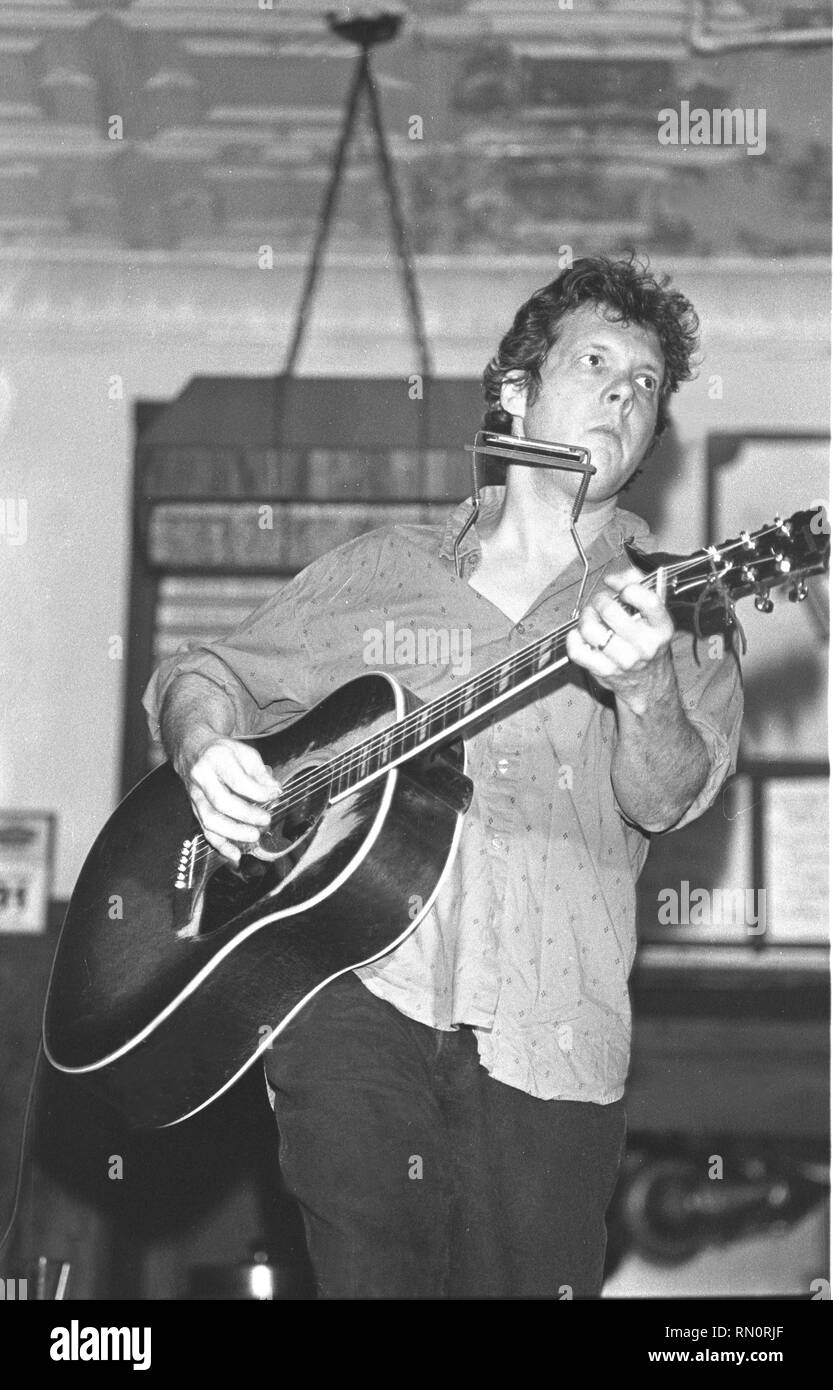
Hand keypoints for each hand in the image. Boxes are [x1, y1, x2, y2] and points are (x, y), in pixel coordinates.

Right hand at [176, 734, 281, 863]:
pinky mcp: (194, 809)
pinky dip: (220, 845)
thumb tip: (274, 791)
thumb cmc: (221, 751)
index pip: (238, 781)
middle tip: (265, 820)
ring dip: (234, 833)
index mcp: (215, 759)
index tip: (275, 795)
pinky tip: (235, 855)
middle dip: (246, 815)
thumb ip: (260, 772)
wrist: (192, 749)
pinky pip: (205, 830)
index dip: (259, 792)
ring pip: (210, 820)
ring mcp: (195, 795)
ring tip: (254, 836)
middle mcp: (202, 778)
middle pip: (222, 802)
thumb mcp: (243, 752)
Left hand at [565, 567, 675, 713]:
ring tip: (591, 618)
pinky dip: (574, 638)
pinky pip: (577, 650)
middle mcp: (645, 645)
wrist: (648, 682)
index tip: (619, 587)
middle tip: (600, 603)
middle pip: (610, 611)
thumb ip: (638, 585)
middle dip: (599, 600)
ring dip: (585, 618)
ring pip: (590, 629)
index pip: (647, 600)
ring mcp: (624, 661)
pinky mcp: (604, 671)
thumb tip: (613, 578)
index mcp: (662, 627)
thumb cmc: (647, 641)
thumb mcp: (653, 614)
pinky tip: (581, 635)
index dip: (626, 586)